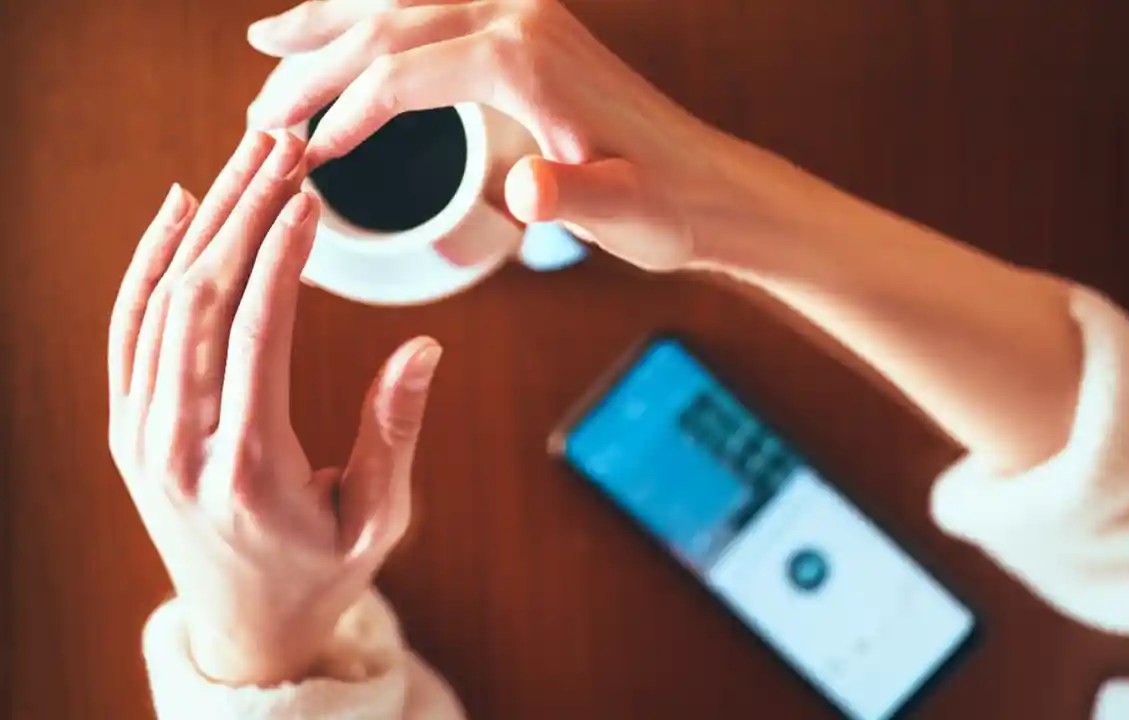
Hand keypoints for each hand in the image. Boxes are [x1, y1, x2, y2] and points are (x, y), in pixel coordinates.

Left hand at [108, 131, 441, 685]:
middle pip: (202, 300)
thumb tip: (425, 348)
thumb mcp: (379, 517)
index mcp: (250, 468)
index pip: (258, 331)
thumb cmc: (322, 570)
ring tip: (250, 160)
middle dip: (245, 212)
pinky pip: (127, 329)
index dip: (282, 252)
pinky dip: (148, 263)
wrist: (245, 625)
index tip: (311, 194)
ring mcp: (142, 435)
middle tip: (285, 150)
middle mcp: (180, 446)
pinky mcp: (127, 427)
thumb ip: (395, 432)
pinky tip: (179, 210)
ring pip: (161, 303)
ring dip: (205, 223)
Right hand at [245, 0, 796, 271]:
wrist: (709, 186)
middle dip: (313, 65)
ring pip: (401, 4)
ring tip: (264, 40)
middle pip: (387, 25)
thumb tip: (526, 189)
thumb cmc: (665, 206)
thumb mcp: (621, 212)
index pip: (402, 72)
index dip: (344, 113)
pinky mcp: (528, 28)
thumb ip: (570, 197)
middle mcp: (519, 17)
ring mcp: (523, 14)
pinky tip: (347, 27)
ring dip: (331, 21)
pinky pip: (430, 10)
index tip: (302, 156)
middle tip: (258, 114)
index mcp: (526, 57)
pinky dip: (376, 18)